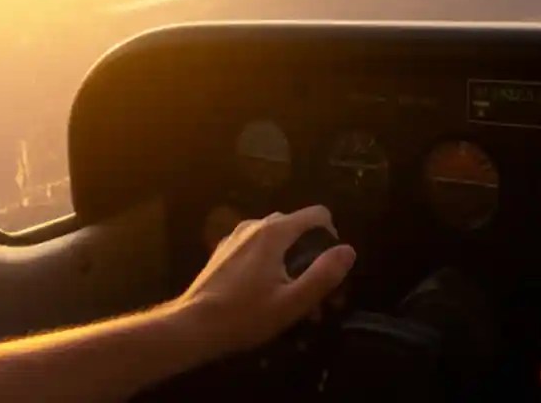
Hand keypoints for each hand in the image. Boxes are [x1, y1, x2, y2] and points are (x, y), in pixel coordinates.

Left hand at [173, 205, 356, 357]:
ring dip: (290, 260)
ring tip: (291, 296)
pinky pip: (257, 247)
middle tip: (315, 289)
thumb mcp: (292, 302)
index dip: (332, 236)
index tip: (330, 266)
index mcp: (275, 232)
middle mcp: (255, 225)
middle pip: (298, 227)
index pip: (318, 214)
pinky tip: (265, 292)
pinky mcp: (224, 251)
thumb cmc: (245, 315)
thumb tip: (348, 250)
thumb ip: (324, 275)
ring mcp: (236, 236)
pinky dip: (269, 262)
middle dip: (312, 253)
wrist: (192, 326)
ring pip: (276, 238)